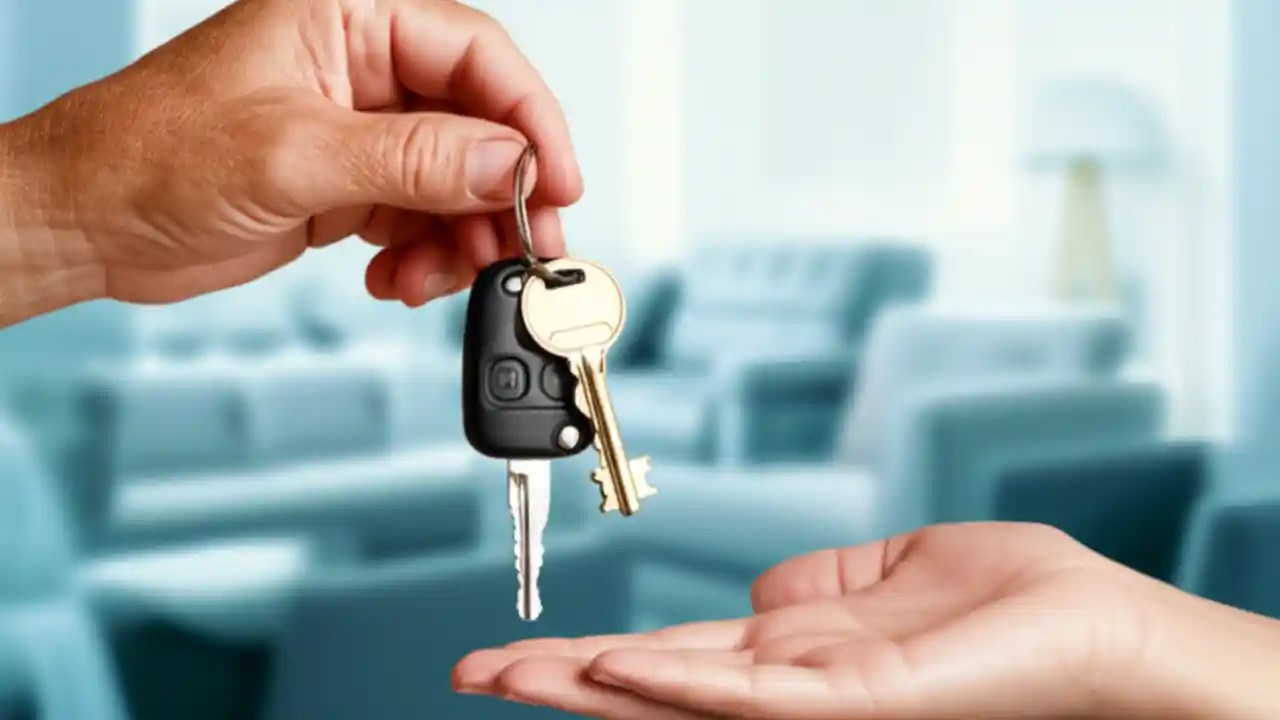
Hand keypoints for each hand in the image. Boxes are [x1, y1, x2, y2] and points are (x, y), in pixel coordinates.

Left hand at [0, 0, 579, 325]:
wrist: (86, 223)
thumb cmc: (149, 154)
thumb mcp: (295, 154)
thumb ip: (414, 159)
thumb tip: (511, 164)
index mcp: (348, 14)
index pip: (475, 52)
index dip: (529, 118)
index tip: (556, 180)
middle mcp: (361, 64)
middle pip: (478, 121)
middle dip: (504, 191)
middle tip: (524, 247)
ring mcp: (359, 128)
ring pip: (456, 179)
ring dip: (462, 236)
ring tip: (441, 276)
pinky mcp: (350, 183)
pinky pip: (421, 217)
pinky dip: (424, 256)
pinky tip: (395, 279)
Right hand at [455, 523, 1279, 718]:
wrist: (1096, 637)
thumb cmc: (1008, 606)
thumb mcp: (881, 573)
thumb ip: (810, 582)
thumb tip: (757, 594)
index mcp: (792, 652)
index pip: (669, 653)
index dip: (589, 654)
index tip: (523, 649)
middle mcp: (788, 684)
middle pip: (651, 684)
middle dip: (557, 680)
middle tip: (472, 669)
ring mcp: (816, 701)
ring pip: (680, 697)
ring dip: (589, 686)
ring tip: (511, 673)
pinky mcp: (855, 701)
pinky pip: (751, 696)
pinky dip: (678, 682)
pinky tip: (619, 667)